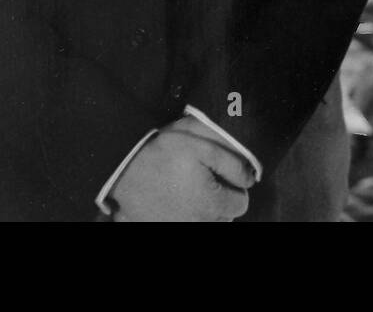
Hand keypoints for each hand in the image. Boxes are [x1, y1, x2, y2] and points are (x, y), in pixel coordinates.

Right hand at [108, 118, 255, 221]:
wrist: (121, 167)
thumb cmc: (162, 153)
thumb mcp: (202, 145)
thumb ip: (232, 162)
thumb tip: (251, 178)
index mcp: (212, 204)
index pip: (241, 203)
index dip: (233, 185)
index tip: (219, 173)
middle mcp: (198, 223)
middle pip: (224, 216)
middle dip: (219, 197)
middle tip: (201, 177)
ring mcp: (180, 228)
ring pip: (206, 221)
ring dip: (203, 207)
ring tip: (187, 186)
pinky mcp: (162, 227)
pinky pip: (185, 222)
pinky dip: (184, 213)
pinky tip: (174, 197)